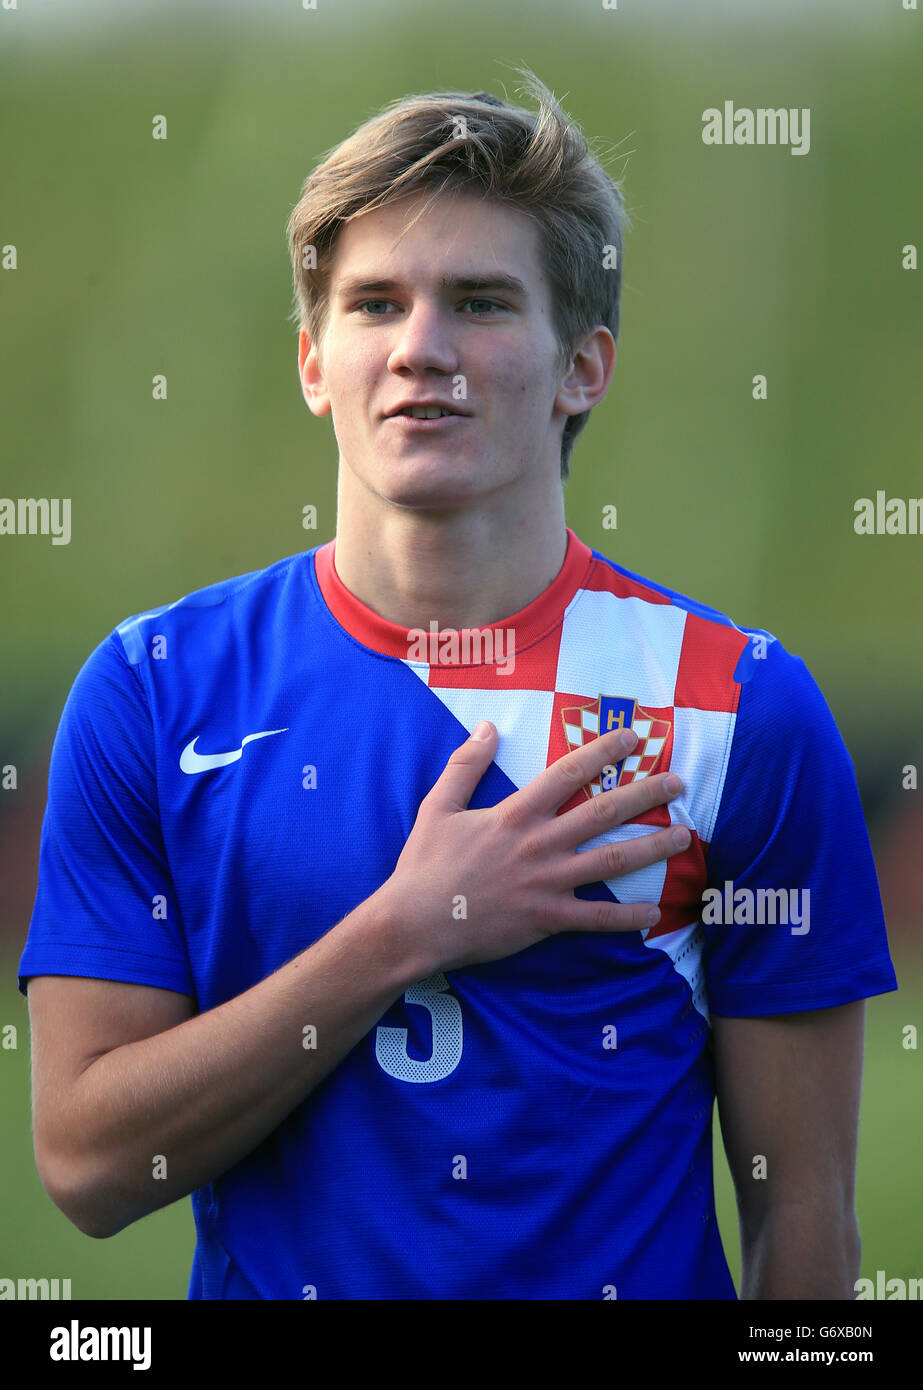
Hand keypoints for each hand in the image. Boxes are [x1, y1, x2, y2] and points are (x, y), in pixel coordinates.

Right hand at [380, 720, 688, 974]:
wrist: (413, 923)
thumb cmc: (424, 864)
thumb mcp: (439, 806)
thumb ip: (465, 764)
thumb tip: (487, 725)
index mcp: (515, 814)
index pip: (569, 773)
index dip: (603, 751)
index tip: (633, 736)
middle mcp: (539, 844)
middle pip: (603, 812)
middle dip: (645, 794)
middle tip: (677, 782)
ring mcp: (547, 883)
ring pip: (611, 862)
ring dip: (651, 848)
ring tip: (682, 836)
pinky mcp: (546, 919)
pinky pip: (596, 919)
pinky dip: (627, 917)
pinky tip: (653, 911)